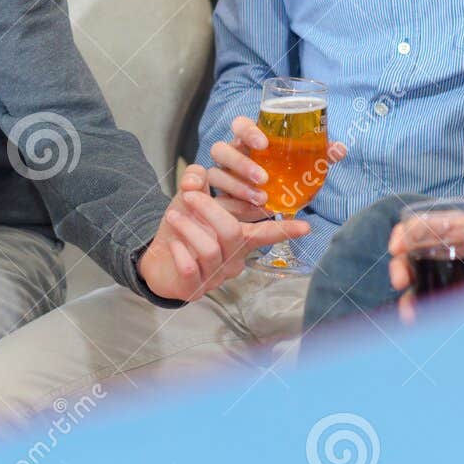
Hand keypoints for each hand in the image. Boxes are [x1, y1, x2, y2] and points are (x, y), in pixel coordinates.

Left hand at [137, 165, 311, 301]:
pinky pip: (190, 268)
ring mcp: (215, 276)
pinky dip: (179, 251)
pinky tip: (173, 244)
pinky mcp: (193, 288)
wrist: (158, 262)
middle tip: (190, 194)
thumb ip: (199, 182)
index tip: (306, 226)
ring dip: (189, 228)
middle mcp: (233, 260)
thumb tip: (196, 175)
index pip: (265, 234)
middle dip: (210, 209)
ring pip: (209, 249)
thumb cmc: (183, 230)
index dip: (284, 230)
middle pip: (232, 233)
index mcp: (239, 239)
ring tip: (173, 215)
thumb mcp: (191, 201)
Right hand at [207, 114, 346, 215]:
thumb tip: (340, 149)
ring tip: (261, 199)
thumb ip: (318, 156)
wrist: (264, 206)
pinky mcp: (215, 197)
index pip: (239, 124)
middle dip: (240, 162)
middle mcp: (230, 155)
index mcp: (248, 142)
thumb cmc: (281, 177)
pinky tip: (248, 211)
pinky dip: (232, 205)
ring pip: (217, 174)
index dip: (247, 130)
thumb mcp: (300, 167)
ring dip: (236, 186)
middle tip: (263, 178)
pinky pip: (216, 199)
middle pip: (221, 149)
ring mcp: (220, 176)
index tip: (263, 143)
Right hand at [388, 215, 463, 321]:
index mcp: (463, 230)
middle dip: (400, 264)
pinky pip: (427, 299)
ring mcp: (446, 273)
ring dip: (407, 293)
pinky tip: (417, 320)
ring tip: (410, 311)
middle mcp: (449, 249)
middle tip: (400, 280)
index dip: (407, 232)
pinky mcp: (448, 295)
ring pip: (415, 277)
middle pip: (413, 251)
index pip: (427, 223)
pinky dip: (418, 309)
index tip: (399, 246)